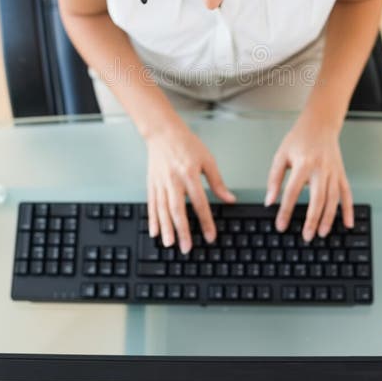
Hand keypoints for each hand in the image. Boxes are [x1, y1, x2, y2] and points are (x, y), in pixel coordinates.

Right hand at [145, 118, 235, 251]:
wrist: (162, 132)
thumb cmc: (186, 143)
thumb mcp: (207, 159)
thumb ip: (218, 182)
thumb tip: (229, 199)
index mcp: (189, 174)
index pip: (199, 202)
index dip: (206, 221)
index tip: (210, 236)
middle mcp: (173, 180)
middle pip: (177, 210)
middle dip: (182, 231)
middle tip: (186, 248)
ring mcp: (160, 183)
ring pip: (162, 210)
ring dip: (166, 229)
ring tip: (169, 244)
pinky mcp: (152, 184)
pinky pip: (152, 204)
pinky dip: (152, 220)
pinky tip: (155, 232)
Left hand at [264, 115, 353, 239]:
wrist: (320, 124)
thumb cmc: (299, 139)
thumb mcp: (281, 155)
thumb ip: (274, 179)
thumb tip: (270, 201)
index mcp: (303, 164)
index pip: (293, 192)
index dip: (286, 210)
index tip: (281, 225)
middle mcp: (321, 169)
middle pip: (318, 198)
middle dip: (312, 220)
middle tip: (307, 236)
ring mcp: (333, 172)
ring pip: (333, 199)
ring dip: (328, 218)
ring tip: (322, 233)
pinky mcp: (341, 174)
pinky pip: (347, 194)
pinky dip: (348, 210)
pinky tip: (347, 223)